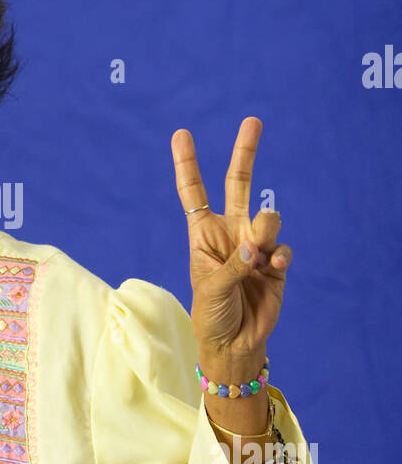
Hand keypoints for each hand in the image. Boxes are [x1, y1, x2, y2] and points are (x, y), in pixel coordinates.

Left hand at [170, 116, 290, 370]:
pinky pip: (282, 247)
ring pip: (267, 216)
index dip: (187, 163)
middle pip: (238, 184)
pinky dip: (279, 255)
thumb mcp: (211, 289)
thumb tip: (256, 246)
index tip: (181, 134)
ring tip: (256, 254)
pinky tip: (273, 267)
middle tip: (253, 120)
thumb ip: (233, 265)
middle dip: (245, 151)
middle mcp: (230, 232)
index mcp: (203, 233)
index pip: (193, 191)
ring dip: (265, 228)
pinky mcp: (275, 263)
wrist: (235, 344)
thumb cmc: (212, 315)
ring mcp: (254, 246)